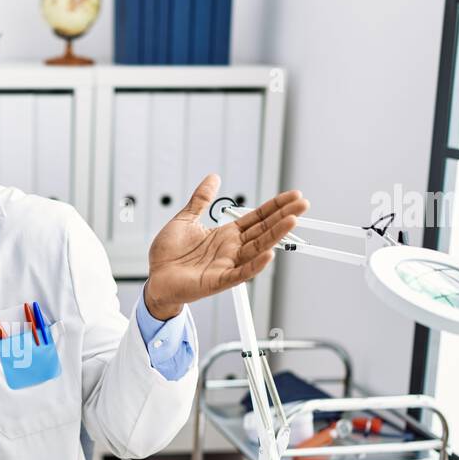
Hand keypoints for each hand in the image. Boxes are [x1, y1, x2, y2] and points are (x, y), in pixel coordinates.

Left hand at [144, 174, 308, 319]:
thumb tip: (213, 178)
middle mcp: (231, 249)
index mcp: (226, 234)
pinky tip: (269, 254)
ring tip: (292, 221)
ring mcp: (227, 265)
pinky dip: (255, 265)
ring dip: (275, 236)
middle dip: (283, 216)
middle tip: (303, 204)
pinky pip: (240, 273)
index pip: (257, 217)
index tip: (293, 195)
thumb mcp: (185, 219)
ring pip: (257, 249)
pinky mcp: (218, 281)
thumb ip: (200, 200)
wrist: (155, 278)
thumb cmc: (169, 254)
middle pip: (263, 230)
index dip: (274, 206)